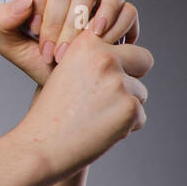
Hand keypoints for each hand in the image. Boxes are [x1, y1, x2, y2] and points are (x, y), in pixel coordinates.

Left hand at [0, 0, 139, 86]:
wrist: (66, 81)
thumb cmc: (37, 58)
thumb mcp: (10, 45)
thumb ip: (4, 21)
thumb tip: (24, 3)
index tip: (35, 29)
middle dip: (57, 21)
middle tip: (54, 51)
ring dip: (81, 24)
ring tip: (77, 48)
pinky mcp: (119, 7)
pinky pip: (123, 5)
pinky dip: (113, 23)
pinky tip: (101, 40)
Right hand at [14, 29, 153, 179]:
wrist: (42, 145)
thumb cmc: (50, 111)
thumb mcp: (64, 72)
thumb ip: (90, 59)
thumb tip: (120, 54)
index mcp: (85, 44)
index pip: (121, 40)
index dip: (117, 56)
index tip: (101, 72)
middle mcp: (104, 58)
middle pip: (144, 59)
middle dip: (134, 77)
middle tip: (109, 97)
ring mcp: (119, 83)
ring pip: (140, 92)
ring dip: (124, 106)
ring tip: (93, 117)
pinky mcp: (131, 109)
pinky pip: (140, 116)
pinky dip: (124, 127)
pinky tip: (98, 130)